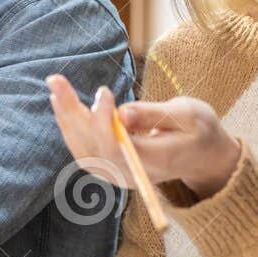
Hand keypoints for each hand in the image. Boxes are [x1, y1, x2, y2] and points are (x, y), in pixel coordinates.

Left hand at [46, 76, 241, 198]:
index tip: (102, 92)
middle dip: (72, 114)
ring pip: (84, 151)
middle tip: (56, 81)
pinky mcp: (112, 170)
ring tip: (55, 87)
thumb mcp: (188, 115)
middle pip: (93, 149)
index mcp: (156, 162)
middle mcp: (133, 174)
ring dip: (65, 119)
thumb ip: (154, 115)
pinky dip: (71, 128)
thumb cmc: (199, 130)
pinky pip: (85, 152)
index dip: (103, 122)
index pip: (118, 148)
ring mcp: (121, 176)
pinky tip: (63, 105)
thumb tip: (123, 113)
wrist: (202, 156)